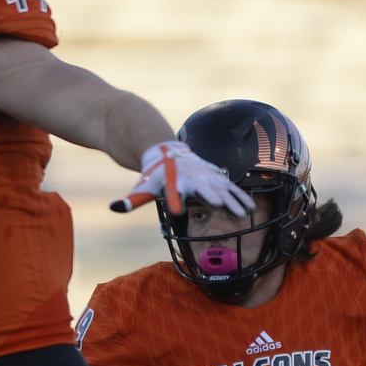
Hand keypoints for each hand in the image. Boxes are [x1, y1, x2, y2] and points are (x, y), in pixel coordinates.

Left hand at [110, 141, 253, 217]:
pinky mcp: (215, 176)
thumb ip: (132, 200)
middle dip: (220, 199)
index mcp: (176, 180)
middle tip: (231, 212)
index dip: (181, 199)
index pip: (179, 190)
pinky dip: (240, 195)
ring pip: (224, 186)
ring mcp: (206, 174)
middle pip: (208, 188)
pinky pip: (230, 186)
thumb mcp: (143, 187)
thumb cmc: (155, 176)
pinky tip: (250, 206)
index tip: (184, 209)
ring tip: (246, 212)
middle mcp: (194, 176)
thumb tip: (114, 208)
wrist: (166, 154)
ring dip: (236, 199)